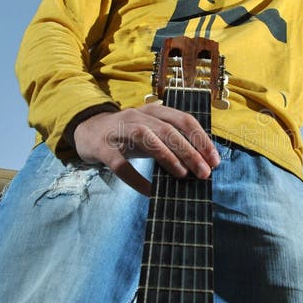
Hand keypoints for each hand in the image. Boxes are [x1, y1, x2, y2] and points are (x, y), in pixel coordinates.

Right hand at [73, 104, 220, 195]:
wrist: (87, 131)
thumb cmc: (127, 136)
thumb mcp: (151, 132)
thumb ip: (172, 143)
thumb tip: (200, 165)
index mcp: (154, 111)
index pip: (184, 120)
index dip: (202, 140)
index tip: (215, 160)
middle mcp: (138, 116)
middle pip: (168, 130)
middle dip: (190, 151)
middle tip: (205, 172)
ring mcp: (119, 131)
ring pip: (147, 138)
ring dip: (168, 157)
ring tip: (183, 175)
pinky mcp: (104, 149)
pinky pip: (121, 165)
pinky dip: (137, 179)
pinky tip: (150, 191)